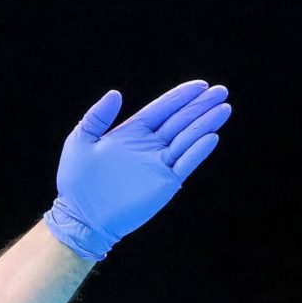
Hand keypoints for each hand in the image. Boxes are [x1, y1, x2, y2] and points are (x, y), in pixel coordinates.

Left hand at [43, 81, 232, 261]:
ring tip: (225, 108)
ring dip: (206, 123)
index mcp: (132, 132)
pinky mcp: (165, 184)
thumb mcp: (81, 141)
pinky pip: (185, 164)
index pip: (162, 109)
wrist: (81, 218)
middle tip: (221, 91)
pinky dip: (198, 151)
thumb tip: (117, 93)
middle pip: (181, 120)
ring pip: (188, 139)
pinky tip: (212, 136)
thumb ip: (97, 116)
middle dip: (201, 105)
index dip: (181, 96)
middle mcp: (150, 146)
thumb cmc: (77, 181)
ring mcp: (159, 165)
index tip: (201, 85)